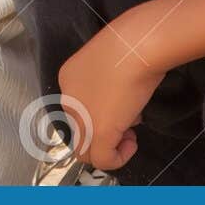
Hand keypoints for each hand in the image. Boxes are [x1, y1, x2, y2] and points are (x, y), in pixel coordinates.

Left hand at [56, 1, 169, 171]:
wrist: (136, 45)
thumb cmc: (129, 44)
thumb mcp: (112, 61)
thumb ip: (109, 82)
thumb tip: (122, 105)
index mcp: (69, 78)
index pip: (80, 108)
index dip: (103, 112)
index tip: (124, 107)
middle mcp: (69, 99)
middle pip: (81, 129)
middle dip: (105, 130)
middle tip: (128, 123)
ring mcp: (81, 118)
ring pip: (86, 150)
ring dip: (109, 147)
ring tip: (130, 133)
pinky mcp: (98, 132)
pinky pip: (103, 160)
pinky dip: (118, 158)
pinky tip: (132, 143)